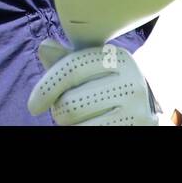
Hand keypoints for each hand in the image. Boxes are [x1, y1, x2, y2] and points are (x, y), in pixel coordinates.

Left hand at [26, 38, 164, 125]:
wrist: (147, 111)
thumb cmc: (109, 87)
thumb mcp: (91, 69)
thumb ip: (67, 60)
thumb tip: (44, 48)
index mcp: (117, 58)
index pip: (70, 68)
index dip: (46, 87)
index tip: (34, 105)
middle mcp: (131, 81)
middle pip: (69, 103)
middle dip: (60, 111)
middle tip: (69, 110)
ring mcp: (136, 109)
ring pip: (76, 125)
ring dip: (70, 126)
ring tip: (83, 118)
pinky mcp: (135, 127)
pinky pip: (88, 134)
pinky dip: (80, 132)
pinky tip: (91, 125)